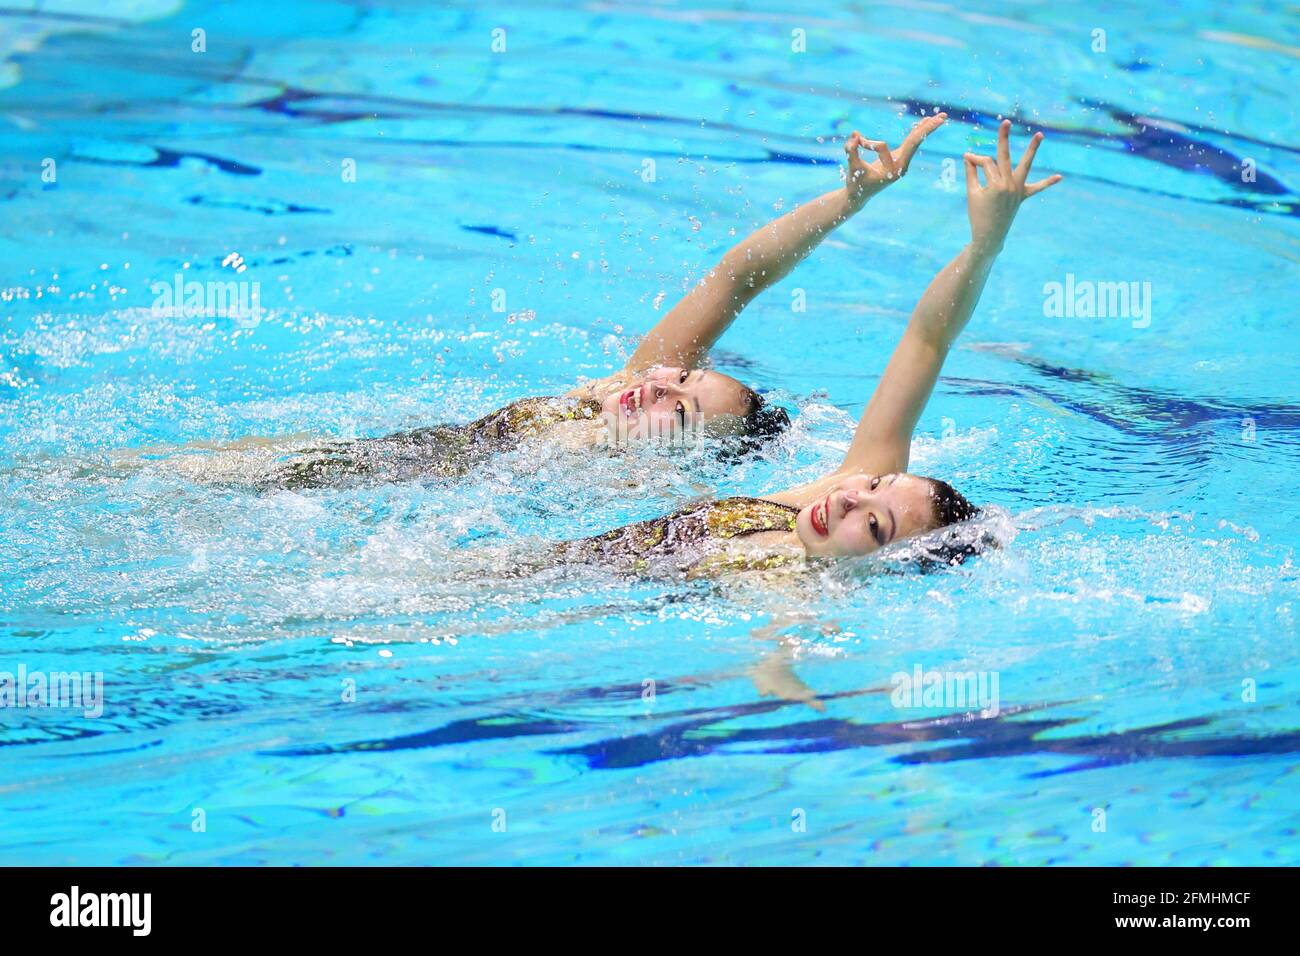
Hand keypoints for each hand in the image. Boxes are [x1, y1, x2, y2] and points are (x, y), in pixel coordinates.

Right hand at [844, 112, 947, 207]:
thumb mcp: (852, 167)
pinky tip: (925, 122)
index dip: (867, 143)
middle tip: (943, 117)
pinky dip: (916, 131)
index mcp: (892, 171)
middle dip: (927, 129)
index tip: (857, 145)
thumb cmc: (855, 183)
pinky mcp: (898, 157)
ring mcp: (901, 161)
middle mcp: (901, 166)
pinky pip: (910, 142)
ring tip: (940, 117)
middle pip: (915, 143)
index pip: (882, 147)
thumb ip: (851, 151)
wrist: (859, 196)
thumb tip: (855, 133)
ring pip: (915, 141)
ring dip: (926, 128)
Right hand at [963, 119, 1061, 251]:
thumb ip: (971, 173)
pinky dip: (1047, 183)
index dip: (975, 160)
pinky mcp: (1022, 197)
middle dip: (1004, 138)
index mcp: (996, 184)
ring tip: (1040, 134)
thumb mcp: (972, 193)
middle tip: (1006, 122)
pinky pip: (1036, 188)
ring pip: (1026, 166)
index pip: (986, 164)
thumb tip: (968, 157)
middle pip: (1005, 157)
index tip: (966, 158)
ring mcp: (1017, 190)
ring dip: (1033, 150)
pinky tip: (1059, 177)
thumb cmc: (977, 215)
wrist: (989, 236)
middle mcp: (1009, 185)